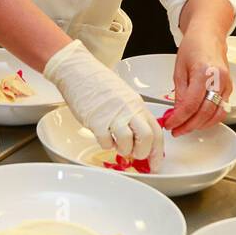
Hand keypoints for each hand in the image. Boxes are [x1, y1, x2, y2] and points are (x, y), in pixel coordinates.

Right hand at [44, 40, 164, 167]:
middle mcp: (129, 110)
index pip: (156, 132)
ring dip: (123, 150)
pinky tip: (103, 136)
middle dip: (142, 153)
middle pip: (146, 138)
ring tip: (116, 144)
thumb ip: (133, 115)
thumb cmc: (98, 83)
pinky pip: (106, 142)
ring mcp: (113, 115)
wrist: (78, 71)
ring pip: (127, 143)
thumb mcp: (124, 97)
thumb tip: (138, 136)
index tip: (155, 163)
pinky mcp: (97, 120)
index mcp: (137, 105)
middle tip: (134, 155)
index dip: (157, 152)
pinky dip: (106, 144)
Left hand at [161, 24, 232, 136]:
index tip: (169, 124)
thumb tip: (177, 113)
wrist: (209, 35)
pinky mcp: (230, 88)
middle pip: (205, 113)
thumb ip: (180, 93)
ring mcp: (227, 84)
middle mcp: (219, 79)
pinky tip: (198, 120)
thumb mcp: (179, 69)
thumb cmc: (193, 47)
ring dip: (200, 125)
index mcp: (204, 72)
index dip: (179, 118)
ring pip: (217, 115)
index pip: (191, 104)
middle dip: (189, 126)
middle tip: (176, 130)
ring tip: (185, 127)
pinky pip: (221, 109)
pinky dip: (210, 119)